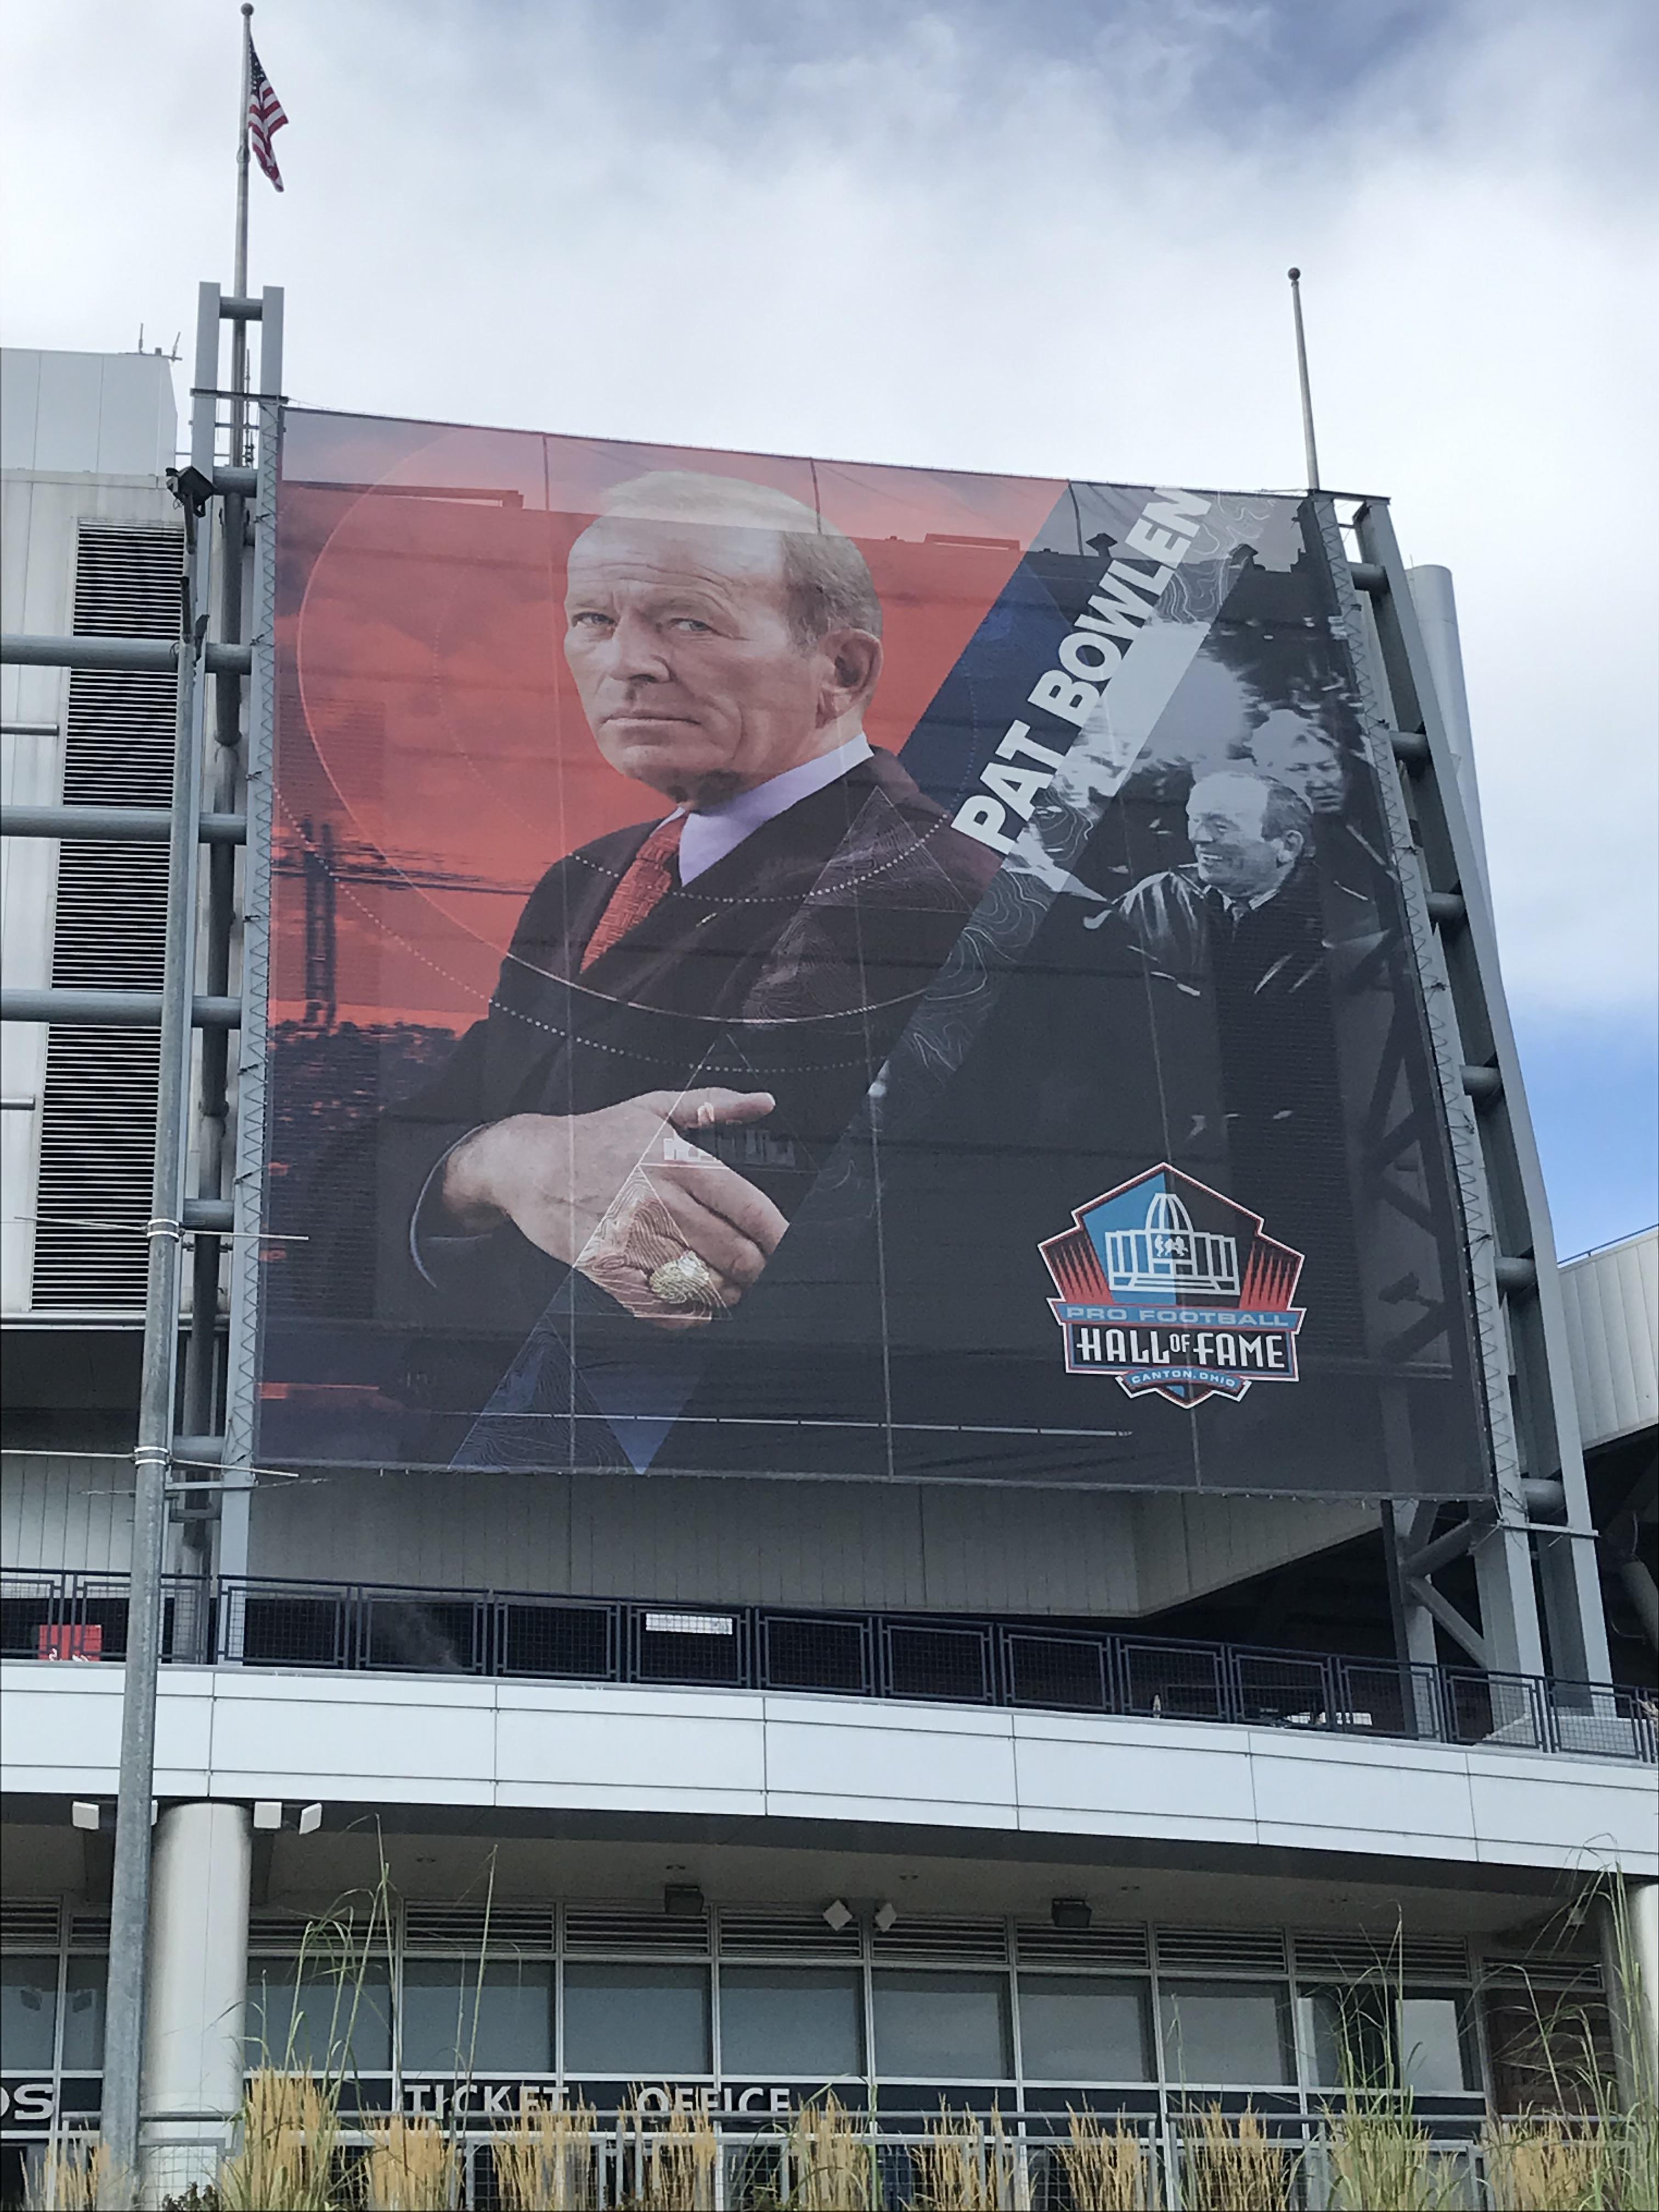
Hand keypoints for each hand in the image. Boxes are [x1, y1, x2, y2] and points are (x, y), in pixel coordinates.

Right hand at [440, 1089, 787, 1328]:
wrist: (527, 1163)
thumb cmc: (597, 1135)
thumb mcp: (655, 1107)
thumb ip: (715, 1104)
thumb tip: (765, 1101)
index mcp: (678, 1160)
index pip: (748, 1208)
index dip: (778, 1237)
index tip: (790, 1248)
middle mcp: (658, 1201)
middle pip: (733, 1253)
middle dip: (757, 1270)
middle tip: (761, 1272)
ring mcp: (630, 1238)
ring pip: (701, 1283)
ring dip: (725, 1292)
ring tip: (731, 1288)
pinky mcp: (604, 1267)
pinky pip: (657, 1305)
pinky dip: (685, 1314)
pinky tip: (696, 1308)